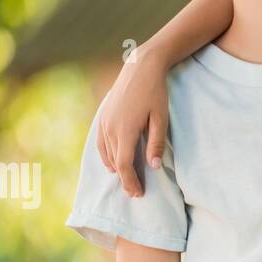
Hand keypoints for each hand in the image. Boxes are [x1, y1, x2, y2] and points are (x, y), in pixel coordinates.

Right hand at [97, 45, 169, 197]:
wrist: (140, 67)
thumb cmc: (155, 92)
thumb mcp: (161, 118)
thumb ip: (156, 144)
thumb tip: (154, 167)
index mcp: (125, 130)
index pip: (125, 165)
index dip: (130, 182)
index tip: (138, 194)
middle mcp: (111, 128)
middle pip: (115, 162)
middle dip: (125, 179)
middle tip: (136, 192)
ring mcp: (104, 122)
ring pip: (107, 154)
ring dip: (116, 169)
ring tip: (127, 180)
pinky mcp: (103, 116)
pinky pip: (101, 143)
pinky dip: (106, 156)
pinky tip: (113, 163)